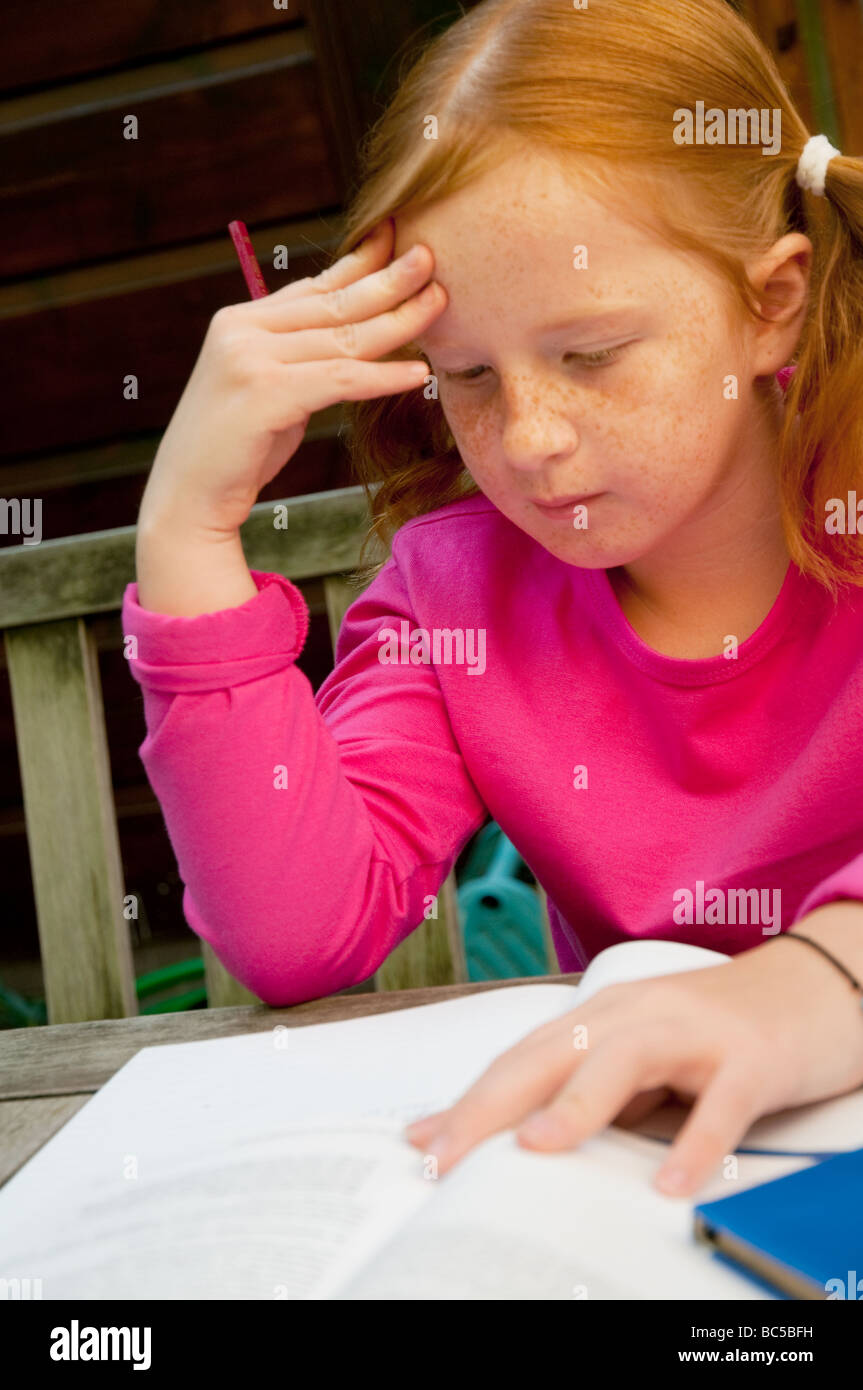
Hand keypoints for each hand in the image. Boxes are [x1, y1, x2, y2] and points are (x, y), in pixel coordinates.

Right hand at [139, 218, 446, 534]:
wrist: (188, 498)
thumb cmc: (236, 450)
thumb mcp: (269, 388)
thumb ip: (299, 355)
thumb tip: (354, 330)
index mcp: (241, 321)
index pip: (313, 287)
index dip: (360, 263)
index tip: (398, 240)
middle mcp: (241, 330)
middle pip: (333, 304)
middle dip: (387, 280)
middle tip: (431, 259)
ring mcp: (249, 359)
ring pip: (342, 339)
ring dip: (397, 322)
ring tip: (438, 305)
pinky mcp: (263, 394)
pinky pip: (339, 380)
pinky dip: (382, 377)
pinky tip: (417, 374)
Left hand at [405, 911, 862, 1195]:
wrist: (811, 986)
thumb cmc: (716, 1030)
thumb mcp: (643, 1057)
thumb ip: (592, 1088)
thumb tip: (524, 1138)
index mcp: (602, 1014)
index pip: (521, 1058)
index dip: (469, 1098)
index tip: (419, 1139)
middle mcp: (636, 1013)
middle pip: (551, 1054)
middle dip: (491, 1105)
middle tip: (443, 1155)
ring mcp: (694, 1032)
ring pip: (623, 1061)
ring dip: (576, 1105)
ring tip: (533, 1149)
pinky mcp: (751, 1058)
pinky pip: (721, 1104)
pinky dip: (696, 1145)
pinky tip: (671, 1186)